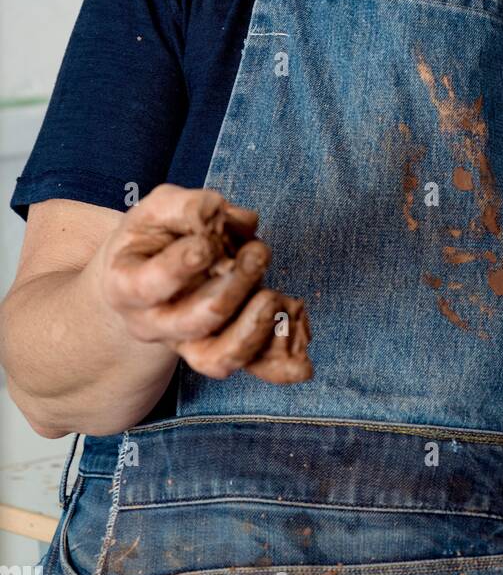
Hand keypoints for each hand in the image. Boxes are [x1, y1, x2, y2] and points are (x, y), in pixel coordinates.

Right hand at [99, 184, 311, 382]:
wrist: (146, 274)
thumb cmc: (153, 236)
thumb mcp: (157, 210)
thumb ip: (186, 206)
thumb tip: (220, 212)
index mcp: (127, 286)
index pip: (150, 285)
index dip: (179, 267)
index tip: (207, 244)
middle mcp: (155, 324)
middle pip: (193, 323)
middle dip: (231, 290)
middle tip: (256, 254)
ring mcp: (189, 343)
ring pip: (220, 358)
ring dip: (254, 329)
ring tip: (274, 297)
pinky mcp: (223, 348)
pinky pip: (250, 367)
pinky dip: (279, 366)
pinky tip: (303, 366)